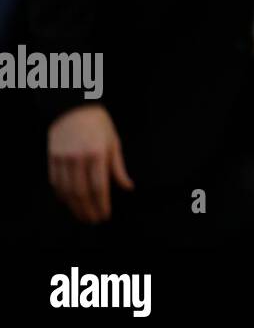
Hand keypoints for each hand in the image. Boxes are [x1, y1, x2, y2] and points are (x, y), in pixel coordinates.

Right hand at [48, 105, 133, 222]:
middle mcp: (79, 158)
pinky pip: (55, 183)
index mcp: (98, 154)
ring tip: (82, 215)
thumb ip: (118, 168)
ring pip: (67, 191)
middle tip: (94, 220)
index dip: (102, 204)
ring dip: (75, 207)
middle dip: (88, 210)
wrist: (74, 108)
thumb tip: (128, 187)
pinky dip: (62, 195)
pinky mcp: (52, 158)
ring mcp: (63, 159)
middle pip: (82, 193)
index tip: (105, 215)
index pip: (99, 187)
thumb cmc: (99, 124)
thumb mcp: (114, 142)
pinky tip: (69, 202)